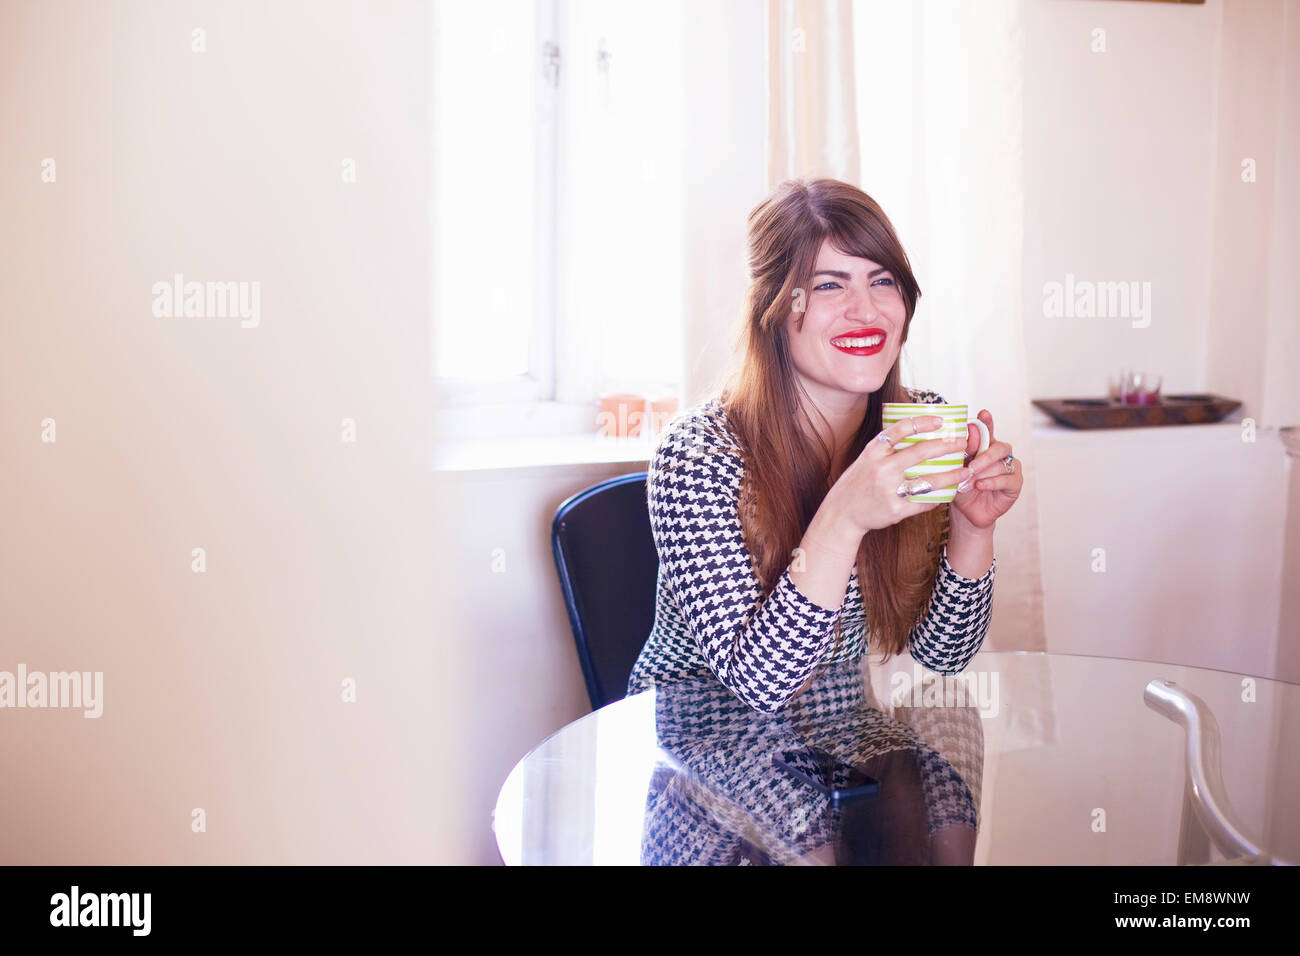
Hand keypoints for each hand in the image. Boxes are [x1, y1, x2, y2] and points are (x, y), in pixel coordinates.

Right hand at [828, 414, 970, 535]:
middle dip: (946, 445)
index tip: (942, 421)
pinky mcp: (896, 510)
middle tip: (962, 443)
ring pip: (929, 481)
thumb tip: (916, 431)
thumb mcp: (866, 459)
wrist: (841, 513)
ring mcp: (889, 490)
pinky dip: (939, 498)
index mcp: (874, 452)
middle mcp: (881, 469)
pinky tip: (949, 493)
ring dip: (951, 476)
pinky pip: (924, 503)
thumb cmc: (858, 483)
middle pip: (920, 452)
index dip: (924, 422)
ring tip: (965, 471)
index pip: (901, 428)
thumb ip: (886, 448)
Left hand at [951, 409, 1021, 530]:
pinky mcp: (1015, 483)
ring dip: (982, 474)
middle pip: (998, 447)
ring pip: (1000, 464)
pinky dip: (992, 482)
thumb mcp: (957, 470)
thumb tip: (964, 436)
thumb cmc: (961, 487)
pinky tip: (980, 485)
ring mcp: (1010, 467)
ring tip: (967, 483)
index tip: (983, 413)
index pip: (987, 430)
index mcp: (985, 446)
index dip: (987, 421)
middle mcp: (1000, 453)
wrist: (967, 511)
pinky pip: (1006, 479)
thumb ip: (963, 454)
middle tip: (970, 466)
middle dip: (983, 456)